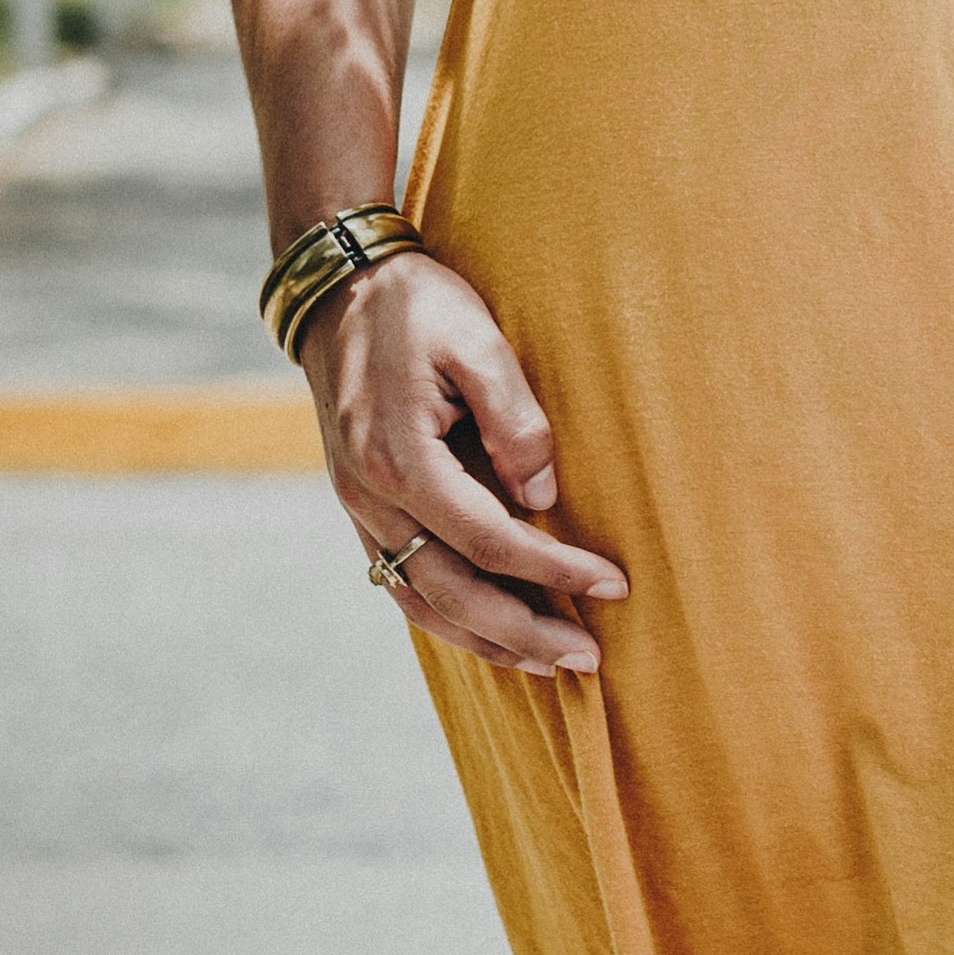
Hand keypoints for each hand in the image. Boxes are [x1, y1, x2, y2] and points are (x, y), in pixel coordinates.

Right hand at [300, 245, 626, 676]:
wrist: (339, 290)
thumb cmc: (417, 306)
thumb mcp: (478, 338)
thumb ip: (514, 422)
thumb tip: (543, 501)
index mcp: (402, 460)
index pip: (492, 543)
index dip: (555, 573)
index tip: (614, 585)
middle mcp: (372, 498)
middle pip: (454, 594)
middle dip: (524, 634)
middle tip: (588, 661)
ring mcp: (359, 508)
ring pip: (421, 602)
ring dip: (485, 641)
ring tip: (545, 664)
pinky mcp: (360, 505)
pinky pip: (401, 581)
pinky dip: (447, 617)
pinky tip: (486, 629)